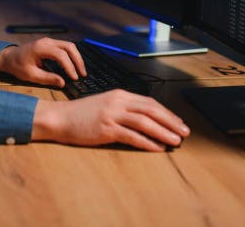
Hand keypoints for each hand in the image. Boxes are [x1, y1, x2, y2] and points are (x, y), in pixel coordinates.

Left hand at [0, 37, 86, 86]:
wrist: (9, 57)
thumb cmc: (18, 66)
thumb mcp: (31, 75)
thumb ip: (47, 78)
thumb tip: (63, 82)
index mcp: (41, 48)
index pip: (61, 55)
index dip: (69, 66)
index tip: (74, 78)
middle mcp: (47, 41)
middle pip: (69, 47)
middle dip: (78, 60)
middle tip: (83, 74)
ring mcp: (49, 41)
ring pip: (69, 45)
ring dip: (76, 57)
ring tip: (80, 71)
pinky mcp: (50, 44)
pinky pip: (65, 47)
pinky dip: (72, 56)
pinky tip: (74, 66)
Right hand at [31, 89, 189, 150]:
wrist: (59, 117)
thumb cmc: (81, 114)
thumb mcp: (105, 104)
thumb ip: (123, 108)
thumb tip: (144, 119)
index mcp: (119, 95)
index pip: (150, 103)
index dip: (167, 113)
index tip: (178, 123)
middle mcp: (118, 102)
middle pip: (151, 110)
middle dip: (171, 122)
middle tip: (185, 132)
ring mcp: (112, 115)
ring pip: (145, 122)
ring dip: (163, 132)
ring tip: (176, 141)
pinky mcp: (106, 128)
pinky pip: (132, 136)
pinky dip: (147, 142)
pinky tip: (157, 148)